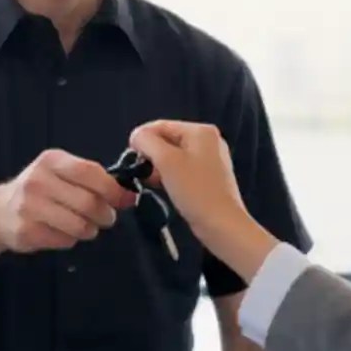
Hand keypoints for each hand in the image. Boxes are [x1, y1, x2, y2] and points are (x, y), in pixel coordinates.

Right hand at [0, 149, 136, 252]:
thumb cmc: (39, 190)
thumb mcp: (59, 172)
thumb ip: (90, 178)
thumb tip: (127, 194)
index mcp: (51, 161)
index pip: (90, 172)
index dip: (113, 188)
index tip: (126, 199)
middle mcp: (38, 181)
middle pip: (89, 203)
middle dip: (106, 214)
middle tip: (106, 218)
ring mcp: (30, 207)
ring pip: (80, 226)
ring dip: (90, 229)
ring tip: (84, 226)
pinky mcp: (27, 232)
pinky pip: (65, 241)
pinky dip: (71, 240)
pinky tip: (61, 232)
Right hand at [130, 120, 278, 281]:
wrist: (222, 224)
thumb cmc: (194, 189)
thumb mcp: (166, 161)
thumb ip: (147, 142)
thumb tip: (136, 136)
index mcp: (200, 131)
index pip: (161, 125)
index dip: (141, 139)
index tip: (129, 158)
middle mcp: (208, 140)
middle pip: (168, 140)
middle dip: (151, 154)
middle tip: (139, 172)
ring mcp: (211, 159)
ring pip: (175, 156)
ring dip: (158, 166)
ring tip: (148, 181)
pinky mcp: (210, 177)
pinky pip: (183, 169)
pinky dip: (170, 175)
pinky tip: (162, 187)